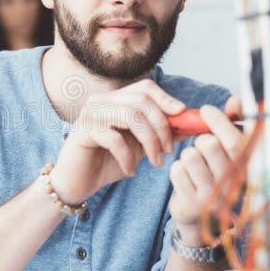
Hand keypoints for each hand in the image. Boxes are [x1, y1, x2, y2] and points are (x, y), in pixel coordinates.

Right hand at [50, 79, 185, 204]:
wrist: (78, 183)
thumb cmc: (109, 162)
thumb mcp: (141, 147)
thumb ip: (161, 134)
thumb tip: (191, 124)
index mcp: (115, 99)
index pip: (145, 88)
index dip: (166, 99)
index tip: (182, 115)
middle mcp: (101, 101)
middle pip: (141, 101)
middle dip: (161, 126)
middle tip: (169, 150)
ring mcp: (90, 114)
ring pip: (130, 116)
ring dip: (149, 141)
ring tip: (155, 161)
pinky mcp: (82, 131)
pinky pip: (114, 139)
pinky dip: (127, 158)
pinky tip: (130, 171)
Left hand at [168, 97, 242, 245]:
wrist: (202, 218)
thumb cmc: (215, 177)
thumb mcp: (227, 153)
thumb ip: (231, 126)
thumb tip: (235, 101)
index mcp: (245, 169)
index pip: (233, 139)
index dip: (218, 121)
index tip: (206, 110)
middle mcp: (233, 184)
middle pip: (209, 145)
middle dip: (200, 140)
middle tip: (201, 146)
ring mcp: (213, 196)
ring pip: (190, 156)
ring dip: (187, 155)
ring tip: (193, 163)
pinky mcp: (192, 204)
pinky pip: (177, 170)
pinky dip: (177, 169)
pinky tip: (185, 176)